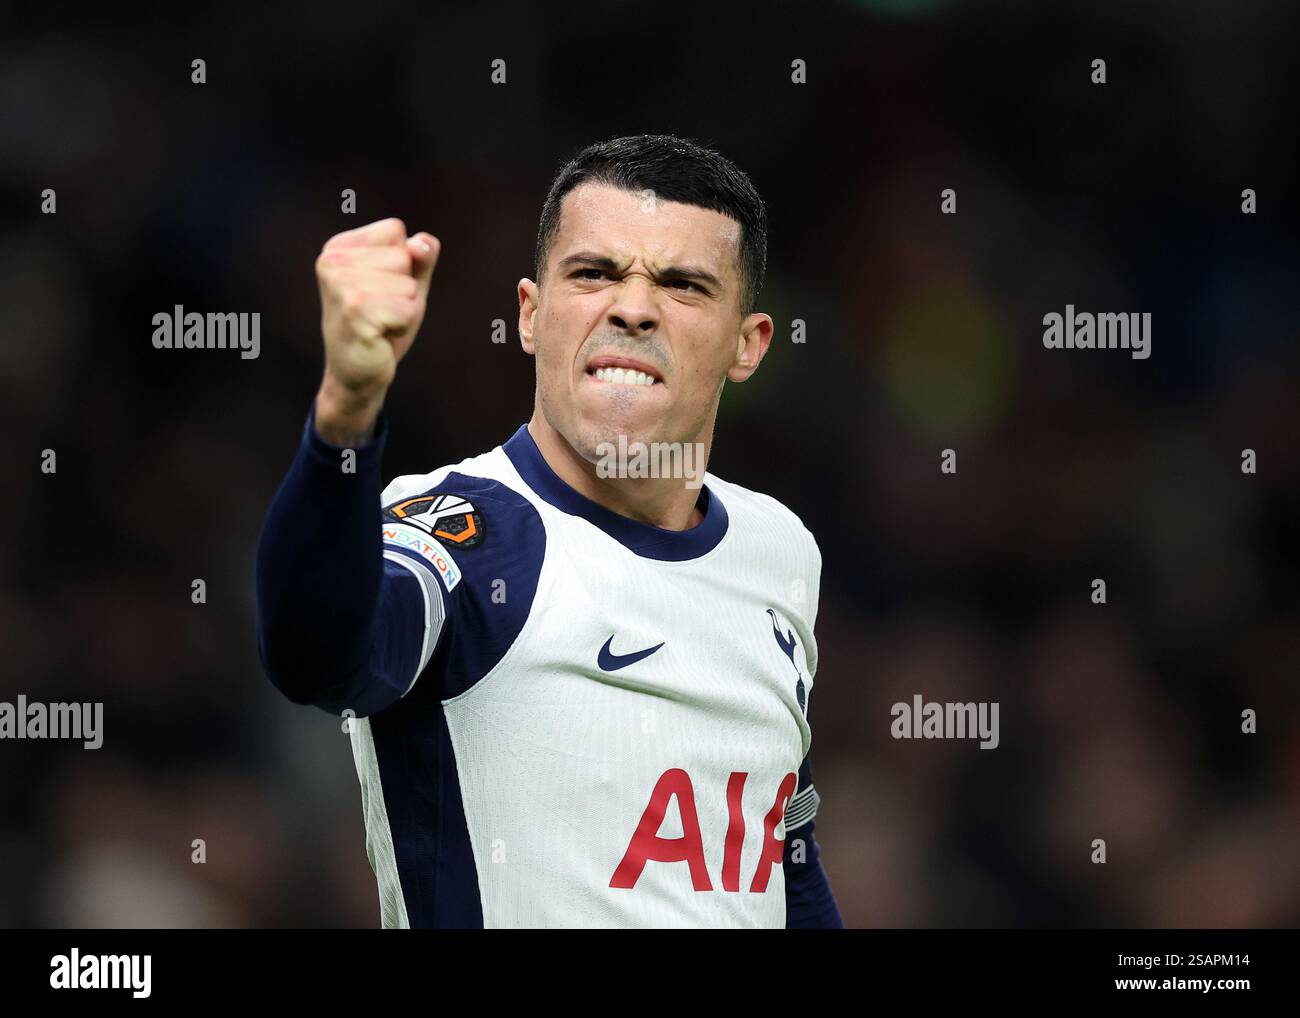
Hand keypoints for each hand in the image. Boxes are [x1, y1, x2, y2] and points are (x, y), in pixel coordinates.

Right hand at [313, 217, 439, 442]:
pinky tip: (379, 335)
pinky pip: (408, 309)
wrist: (356, 374)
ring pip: (408, 284)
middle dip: (405, 289)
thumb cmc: (381, 326)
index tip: (380, 289)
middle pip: (404, 256)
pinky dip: (402, 326)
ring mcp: (340, 285)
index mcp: (339, 247)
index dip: (403, 264)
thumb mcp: (406, 285)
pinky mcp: (354, 310)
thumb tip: (425, 243)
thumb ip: (419, 259)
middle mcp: (332, 261)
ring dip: (404, 309)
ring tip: (380, 323)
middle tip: (381, 312)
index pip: (396, 231)